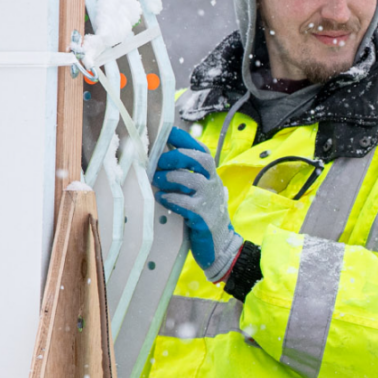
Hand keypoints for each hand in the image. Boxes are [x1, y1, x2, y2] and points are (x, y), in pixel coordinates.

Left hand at [153, 126, 244, 281]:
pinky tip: (162, 199)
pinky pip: (186, 204)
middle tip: (158, 163)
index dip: (184, 139)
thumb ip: (184, 175)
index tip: (166, 132)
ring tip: (157, 181)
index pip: (200, 150)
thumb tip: (157, 156)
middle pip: (200, 160)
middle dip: (177, 157)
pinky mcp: (204, 219)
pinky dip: (171, 199)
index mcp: (210, 175)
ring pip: (192, 180)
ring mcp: (210, 201)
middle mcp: (213, 184)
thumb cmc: (202, 213)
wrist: (219, 244)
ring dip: (170, 178)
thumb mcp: (197, 191)